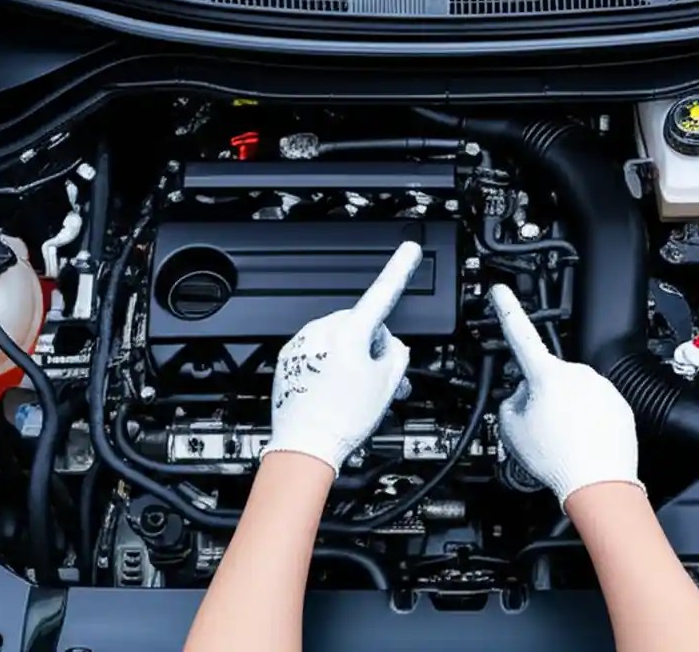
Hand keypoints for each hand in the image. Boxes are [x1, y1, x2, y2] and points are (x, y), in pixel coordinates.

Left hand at [262, 242, 421, 473]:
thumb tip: (391, 345)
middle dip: (370, 345)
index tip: (409, 250)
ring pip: (338, 339)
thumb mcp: (386, 384)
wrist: (305, 446)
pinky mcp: (289, 358)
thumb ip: (396, 353)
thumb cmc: (342, 419)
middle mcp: (322, 332)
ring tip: (350, 392)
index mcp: (349, 333)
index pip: (383, 294)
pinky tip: (332, 392)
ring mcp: (302, 345)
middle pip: (359, 324)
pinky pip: (318, 352)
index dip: (400, 270)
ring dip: (348, 357)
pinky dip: (328, 367)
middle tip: (373, 379)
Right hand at [489, 284, 642, 503]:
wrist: (598, 483)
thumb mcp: (511, 430)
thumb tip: (519, 396)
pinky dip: (588, 422)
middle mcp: (577, 374)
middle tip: (540, 427)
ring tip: (564, 440)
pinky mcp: (619, 404)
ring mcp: (601, 387)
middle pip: (549, 377)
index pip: (520, 334)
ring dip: (566, 410)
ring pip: (574, 393)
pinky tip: (582, 442)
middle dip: (542, 395)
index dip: (507, 309)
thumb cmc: (558, 459)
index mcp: (546, 374)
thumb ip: (509, 402)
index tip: (501, 291)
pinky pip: (596, 407)